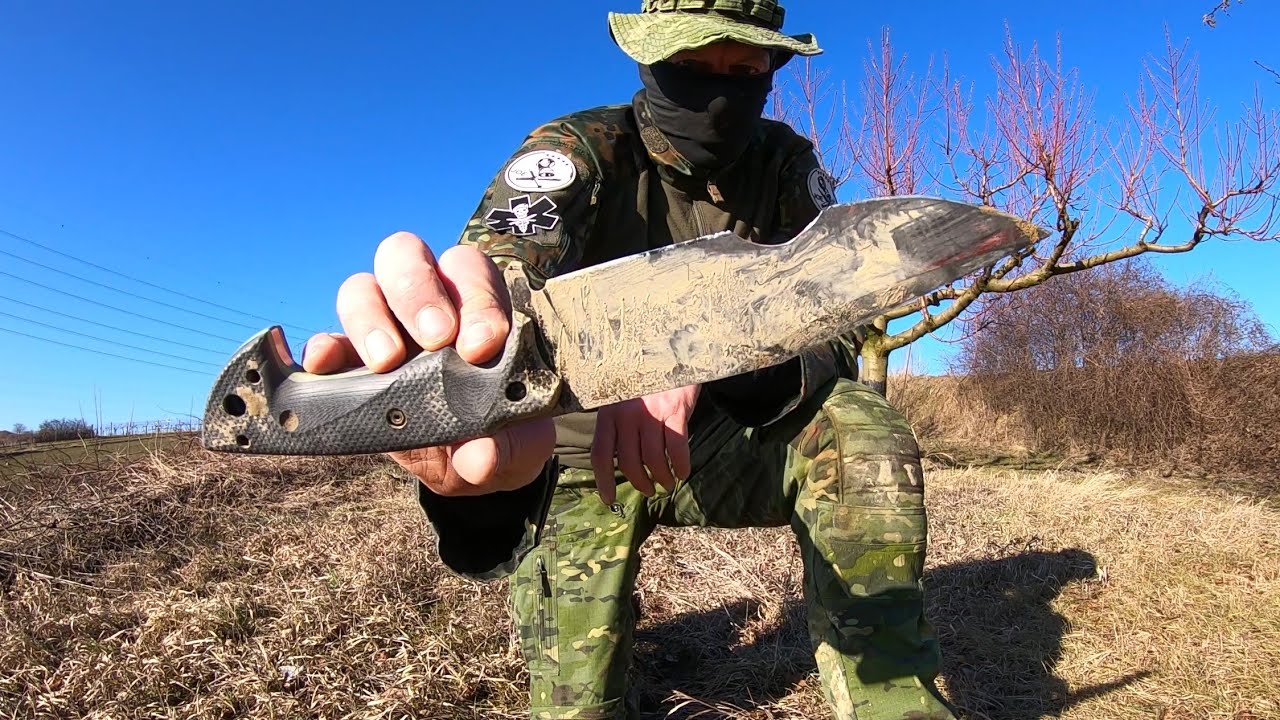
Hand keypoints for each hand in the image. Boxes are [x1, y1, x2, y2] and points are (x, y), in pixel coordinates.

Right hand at [301, 232, 554, 495]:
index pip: (472, 272)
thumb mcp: (516, 446)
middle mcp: (426, 302)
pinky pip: (327, 344)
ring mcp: (383, 327)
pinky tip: (323, 366)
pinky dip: (323, 349)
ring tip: (386, 362)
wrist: (468, 462)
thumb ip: (505, 447)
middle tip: (435, 340)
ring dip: (370, 321)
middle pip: (406, 257)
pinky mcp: (349, 364)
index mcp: (476, 304)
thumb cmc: (502, 433)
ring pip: (361, 290)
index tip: (481, 345)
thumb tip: (481, 456)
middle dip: (419, 293)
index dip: (477, 299)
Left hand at [590, 384, 699, 504]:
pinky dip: (681, 465)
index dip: (603, 480)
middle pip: (629, 463)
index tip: (609, 499)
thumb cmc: (646, 381)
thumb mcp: (622, 398)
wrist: (672, 351)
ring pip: (652, 459)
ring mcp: (651, 413)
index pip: (601, 454)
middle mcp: (626, 415)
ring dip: (662, 477)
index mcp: (609, 414)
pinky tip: (684, 471)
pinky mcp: (675, 410)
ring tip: (667, 483)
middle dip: (640, 483)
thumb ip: (618, 424)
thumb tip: (619, 459)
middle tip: (649, 490)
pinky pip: (676, 448)